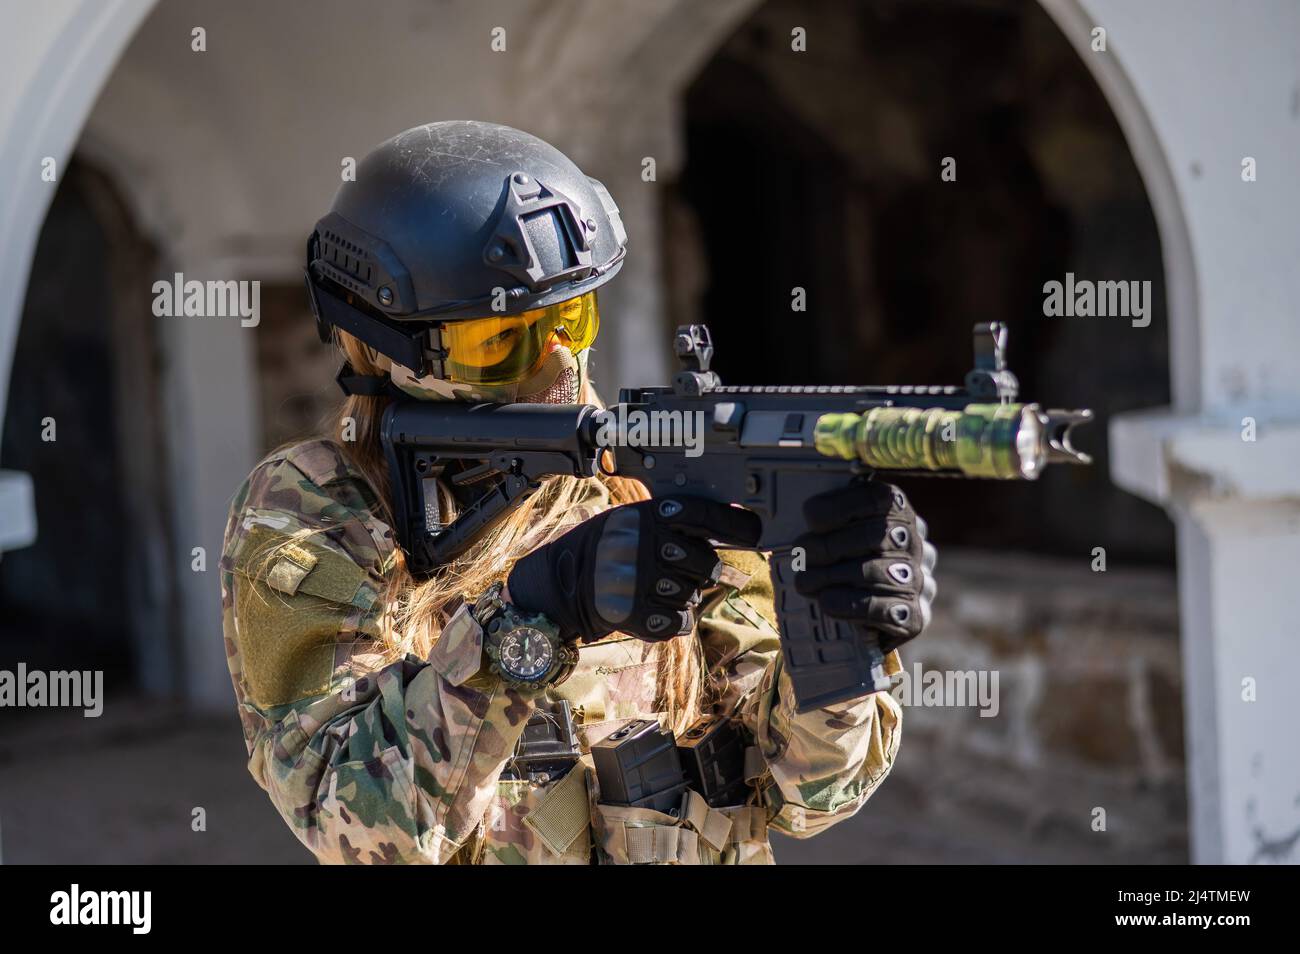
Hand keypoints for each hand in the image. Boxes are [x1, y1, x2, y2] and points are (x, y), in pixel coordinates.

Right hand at [507, 497, 761, 642]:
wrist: (564, 580)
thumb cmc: (610, 545)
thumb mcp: (641, 517)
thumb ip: (684, 517)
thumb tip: (741, 514)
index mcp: (654, 515)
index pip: (712, 518)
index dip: (740, 527)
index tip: (755, 534)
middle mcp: (652, 546)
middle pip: (708, 567)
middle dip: (697, 572)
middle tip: (672, 568)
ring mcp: (645, 582)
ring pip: (693, 597)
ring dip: (679, 596)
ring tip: (650, 586)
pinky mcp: (638, 614)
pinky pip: (680, 622)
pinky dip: (670, 619)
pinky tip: (649, 607)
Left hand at [791, 481, 936, 653]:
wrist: (863, 622)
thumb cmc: (841, 567)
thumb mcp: (830, 535)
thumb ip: (814, 518)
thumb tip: (758, 504)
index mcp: (898, 513)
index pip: (880, 498)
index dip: (843, 505)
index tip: (809, 516)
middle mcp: (917, 543)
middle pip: (877, 535)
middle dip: (830, 545)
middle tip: (800, 555)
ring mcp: (921, 581)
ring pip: (878, 572)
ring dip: (832, 577)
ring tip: (804, 582)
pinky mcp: (915, 617)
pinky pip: (886, 609)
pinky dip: (851, 604)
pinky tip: (827, 602)